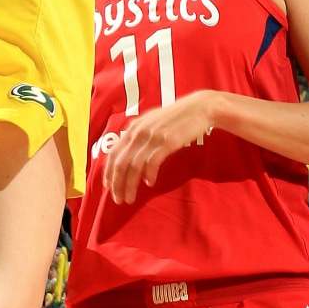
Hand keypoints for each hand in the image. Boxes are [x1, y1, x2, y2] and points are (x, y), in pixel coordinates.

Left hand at [102, 89, 218, 203]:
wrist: (199, 107)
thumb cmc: (176, 117)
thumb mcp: (152, 121)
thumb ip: (139, 135)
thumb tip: (128, 155)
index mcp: (134, 126)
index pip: (114, 153)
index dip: (109, 172)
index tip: (109, 187)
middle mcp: (140, 130)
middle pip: (121, 162)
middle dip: (117, 184)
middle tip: (118, 199)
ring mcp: (153, 136)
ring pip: (133, 166)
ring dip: (129, 185)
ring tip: (130, 198)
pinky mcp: (167, 141)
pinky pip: (152, 163)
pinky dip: (148, 176)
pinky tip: (149, 183)